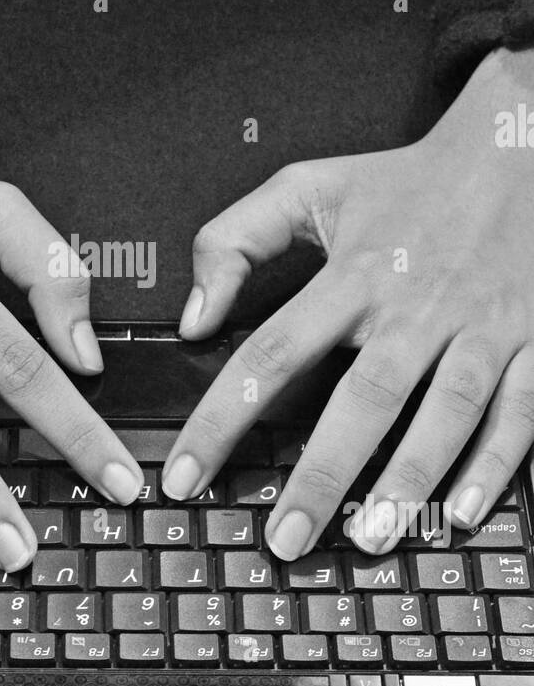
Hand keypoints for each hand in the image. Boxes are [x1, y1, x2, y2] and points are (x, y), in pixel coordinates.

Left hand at [162, 47, 533, 557]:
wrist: (520, 145)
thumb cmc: (407, 180)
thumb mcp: (308, 188)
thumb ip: (234, 242)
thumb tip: (193, 317)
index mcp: (355, 272)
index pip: (272, 351)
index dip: (223, 417)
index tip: (186, 476)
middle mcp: (415, 305)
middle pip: (363, 397)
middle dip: (321, 475)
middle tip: (284, 540)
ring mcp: (481, 326)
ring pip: (446, 412)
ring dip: (408, 481)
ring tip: (368, 540)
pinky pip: (519, 411)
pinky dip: (495, 466)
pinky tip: (462, 513)